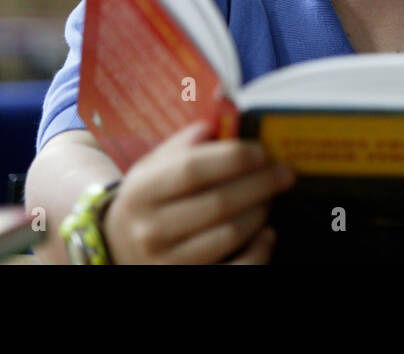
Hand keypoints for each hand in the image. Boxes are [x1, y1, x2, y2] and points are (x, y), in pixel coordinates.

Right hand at [102, 121, 294, 263]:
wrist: (120, 248)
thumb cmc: (149, 201)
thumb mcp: (153, 167)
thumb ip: (185, 143)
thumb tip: (222, 122)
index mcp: (142, 192)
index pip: (193, 170)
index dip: (234, 158)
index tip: (262, 151)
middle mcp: (150, 230)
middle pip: (219, 203)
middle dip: (261, 184)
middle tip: (284, 173)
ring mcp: (168, 263)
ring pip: (231, 234)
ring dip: (260, 211)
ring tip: (270, 198)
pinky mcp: (188, 281)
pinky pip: (238, 268)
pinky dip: (260, 250)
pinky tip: (267, 234)